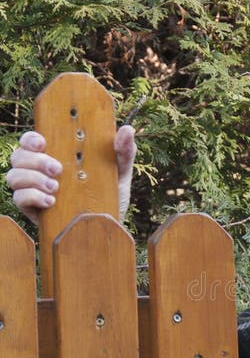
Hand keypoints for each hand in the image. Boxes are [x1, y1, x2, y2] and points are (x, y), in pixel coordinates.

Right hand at [6, 124, 136, 223]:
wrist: (110, 226)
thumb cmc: (111, 194)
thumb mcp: (120, 171)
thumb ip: (123, 150)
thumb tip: (127, 130)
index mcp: (57, 154)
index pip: (32, 140)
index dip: (31, 139)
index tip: (42, 143)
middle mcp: (40, 170)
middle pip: (19, 156)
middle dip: (35, 161)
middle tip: (58, 169)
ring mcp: (34, 190)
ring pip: (14, 176)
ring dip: (32, 179)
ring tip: (55, 187)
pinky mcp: (33, 209)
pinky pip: (18, 199)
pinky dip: (32, 197)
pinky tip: (51, 202)